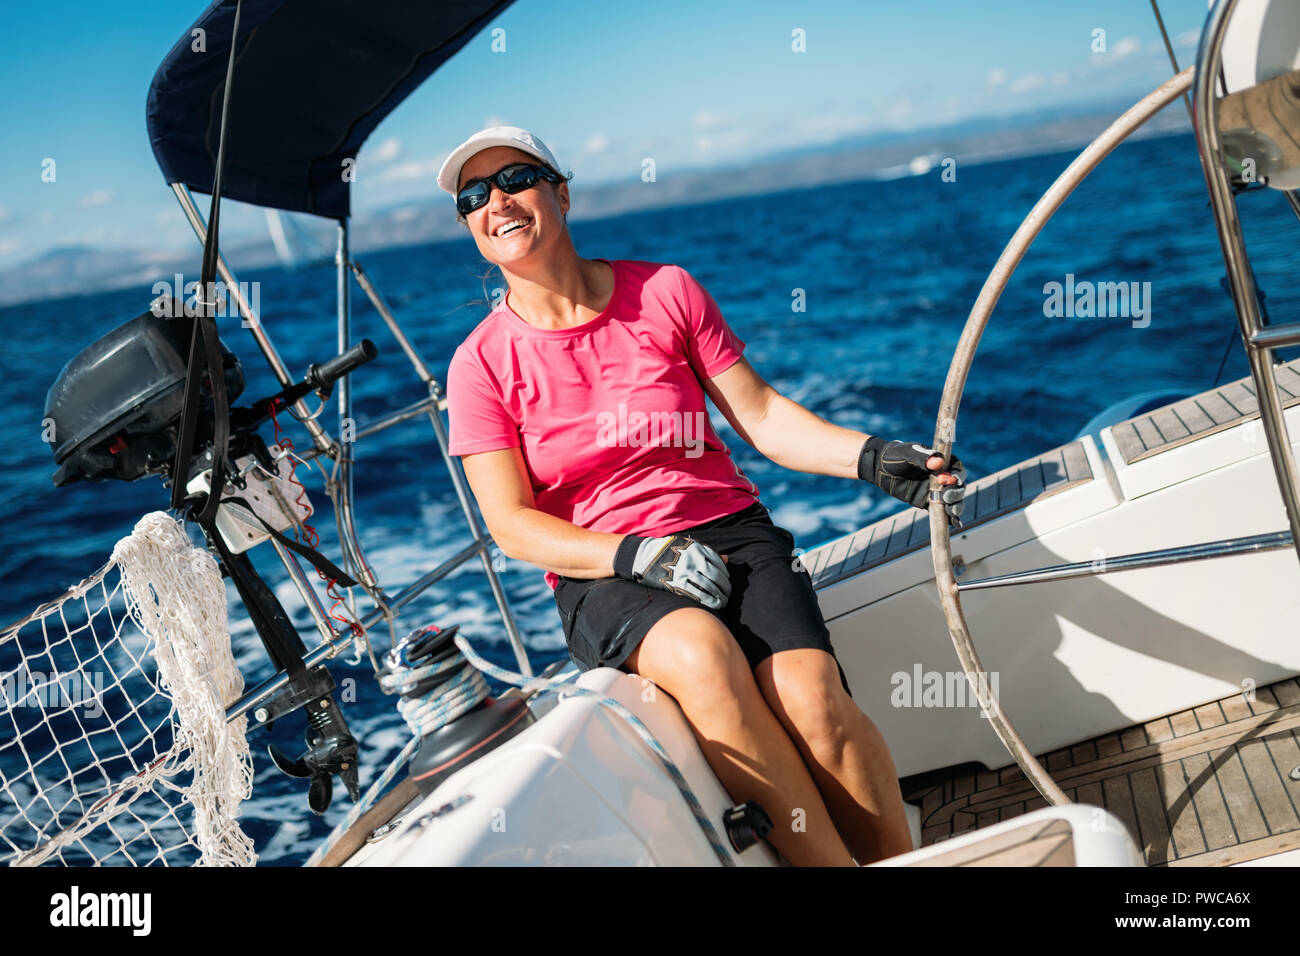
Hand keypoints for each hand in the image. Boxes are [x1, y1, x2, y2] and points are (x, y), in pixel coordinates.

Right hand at [613, 534, 731, 609]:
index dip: (725, 575)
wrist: (644, 557)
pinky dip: (709, 602)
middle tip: (727, 594)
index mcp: (697, 549)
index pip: (719, 564)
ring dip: (720, 597)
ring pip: (709, 588)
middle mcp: (693, 560)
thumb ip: (708, 553)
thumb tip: (727, 559)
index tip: (726, 582)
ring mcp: (685, 573)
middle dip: (725, 588)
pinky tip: (714, 606)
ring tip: (723, 602)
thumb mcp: (689, 546)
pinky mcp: (677, 584)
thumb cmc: (669, 551)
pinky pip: (698, 596)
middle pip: (716, 577)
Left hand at [857, 436, 966, 523]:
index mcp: (941, 462)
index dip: (957, 475)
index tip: (949, 479)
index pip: (956, 469)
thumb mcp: (907, 454)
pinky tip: (954, 524)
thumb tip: (938, 462)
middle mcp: (941, 476)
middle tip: (945, 497)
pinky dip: (949, 518)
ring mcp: (935, 490)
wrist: (880, 467)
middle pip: (958, 486)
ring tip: (950, 511)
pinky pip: (941, 511)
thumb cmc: (895, 455)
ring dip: (956, 506)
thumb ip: (923, 458)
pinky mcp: (927, 502)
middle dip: (956, 493)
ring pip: (953, 500)